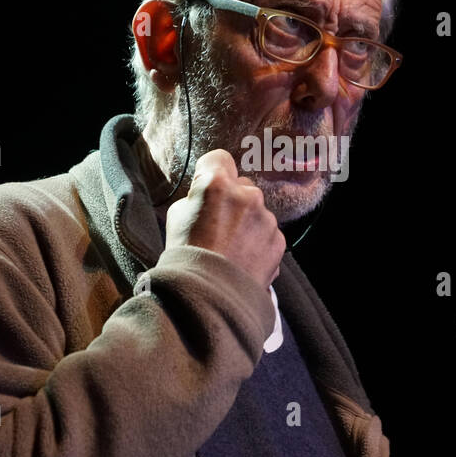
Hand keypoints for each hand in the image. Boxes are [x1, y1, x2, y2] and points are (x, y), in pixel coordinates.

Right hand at [164, 149, 285, 288]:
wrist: (210, 298)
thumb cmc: (187, 256)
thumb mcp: (176, 218)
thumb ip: (196, 198)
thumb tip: (206, 195)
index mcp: (216, 184)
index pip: (218, 158)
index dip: (211, 171)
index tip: (207, 187)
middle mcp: (247, 195)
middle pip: (241, 185)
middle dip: (231, 200)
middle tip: (217, 226)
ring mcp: (267, 218)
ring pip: (256, 210)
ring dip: (246, 223)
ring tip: (231, 249)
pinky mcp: (279, 240)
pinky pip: (267, 233)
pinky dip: (258, 243)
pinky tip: (243, 260)